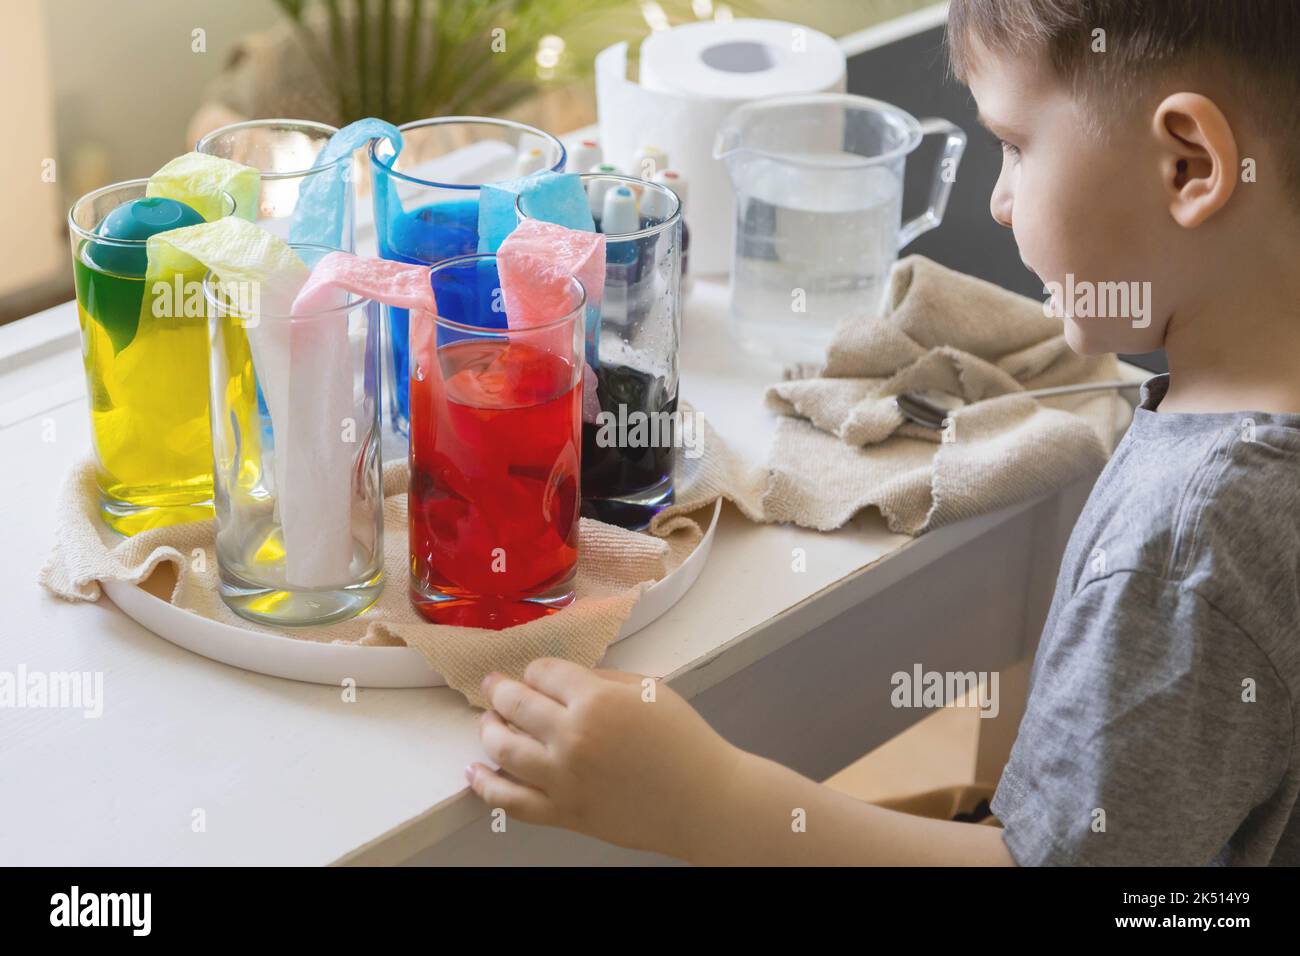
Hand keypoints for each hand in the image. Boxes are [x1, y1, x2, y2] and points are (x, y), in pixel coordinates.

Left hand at [467, 658, 741, 860]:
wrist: (703, 801)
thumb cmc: (684, 742)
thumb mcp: (648, 690)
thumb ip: (601, 680)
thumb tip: (563, 681)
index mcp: (595, 700)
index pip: (542, 673)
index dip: (537, 670)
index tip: (539, 674)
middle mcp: (571, 737)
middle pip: (514, 704)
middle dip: (499, 691)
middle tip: (492, 686)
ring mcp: (563, 779)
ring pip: (503, 749)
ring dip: (488, 730)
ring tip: (488, 723)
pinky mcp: (563, 813)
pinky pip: (510, 801)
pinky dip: (486, 786)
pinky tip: (474, 773)